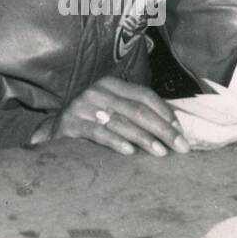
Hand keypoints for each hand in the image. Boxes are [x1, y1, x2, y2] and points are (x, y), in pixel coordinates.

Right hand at [51, 76, 190, 156]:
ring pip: (121, 122)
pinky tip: (130, 152)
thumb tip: (175, 130)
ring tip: (161, 153)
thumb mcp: (114, 112)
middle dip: (163, 130)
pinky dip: (116, 142)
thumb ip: (137, 115)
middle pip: (137, 110)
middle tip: (181, 147)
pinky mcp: (71, 123)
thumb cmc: (92, 122)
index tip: (181, 131)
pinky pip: (98, 133)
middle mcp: (96, 91)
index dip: (165, 113)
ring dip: (144, 138)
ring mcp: (82, 106)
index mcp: (110, 84)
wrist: (55, 130)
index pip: (144, 95)